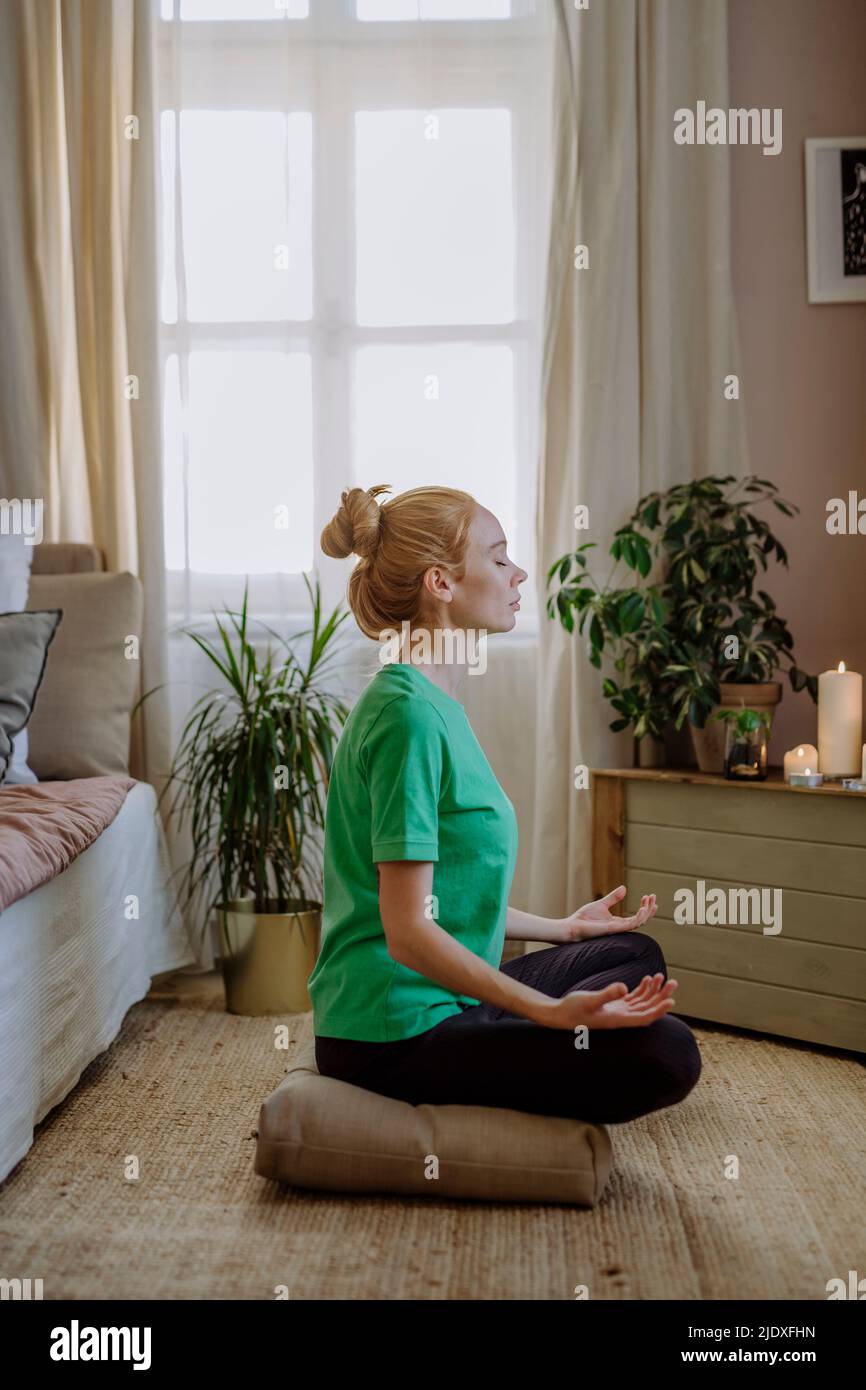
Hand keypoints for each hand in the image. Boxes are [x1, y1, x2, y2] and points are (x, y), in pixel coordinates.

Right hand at [535, 973, 677, 1031]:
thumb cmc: (572, 1009)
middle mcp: (621, 1018)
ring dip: (653, 992)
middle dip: (661, 997)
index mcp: (617, 1020)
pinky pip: (633, 999)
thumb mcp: (589, 1000)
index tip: (671, 1001)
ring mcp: (618, 1012)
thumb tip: (624, 987)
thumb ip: (607, 994)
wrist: (559, 1015)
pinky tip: (647, 979)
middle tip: (673, 983)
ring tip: (662, 977)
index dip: (659, 1010)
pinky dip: (642, 990)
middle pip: (647, 1009)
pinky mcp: (614, 1006)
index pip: (644, 1018)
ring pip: (642, 1003)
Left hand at [561, 885, 657, 941]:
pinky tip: (643, 908)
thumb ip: (613, 898)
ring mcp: (618, 929)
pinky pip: (631, 925)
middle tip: (653, 897)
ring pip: (639, 923)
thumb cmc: (584, 918)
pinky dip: (639, 917)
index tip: (649, 896)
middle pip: (641, 920)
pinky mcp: (613, 929)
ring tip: (650, 901)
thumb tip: (624, 888)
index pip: (637, 917)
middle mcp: (620, 927)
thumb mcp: (601, 904)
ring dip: (646, 912)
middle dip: (649, 909)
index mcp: (618, 922)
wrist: (573, 926)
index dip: (645, 907)